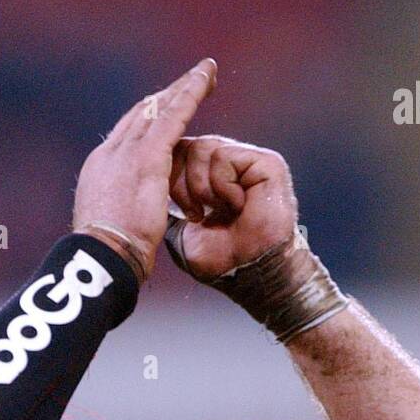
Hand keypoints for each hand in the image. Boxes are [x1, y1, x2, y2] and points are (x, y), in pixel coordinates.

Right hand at [72, 57, 217, 279]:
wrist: (102, 259)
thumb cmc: (107, 258)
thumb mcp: (110, 231)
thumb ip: (119, 216)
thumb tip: (125, 222)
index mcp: (101, 172)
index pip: (127, 136)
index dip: (147, 120)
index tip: (164, 110)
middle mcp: (111, 154)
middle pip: (142, 114)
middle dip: (166, 96)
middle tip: (190, 80)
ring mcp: (128, 152)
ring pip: (159, 108)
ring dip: (182, 88)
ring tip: (204, 72)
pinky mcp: (148, 157)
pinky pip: (174, 117)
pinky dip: (190, 95)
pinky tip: (205, 81)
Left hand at [168, 137, 298, 279]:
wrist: (249, 273)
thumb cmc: (220, 259)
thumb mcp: (180, 230)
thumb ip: (167, 205)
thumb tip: (152, 184)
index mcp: (213, 177)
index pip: (180, 151)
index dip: (170, 174)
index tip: (179, 209)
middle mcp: (231, 165)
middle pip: (188, 145)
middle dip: (182, 183)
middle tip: (195, 214)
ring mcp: (249, 161)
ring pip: (203, 146)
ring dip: (201, 187)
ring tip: (215, 211)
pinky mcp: (266, 163)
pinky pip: (225, 155)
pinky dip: (222, 185)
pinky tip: (235, 206)